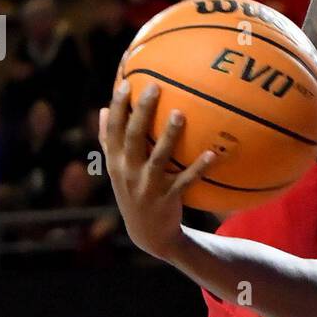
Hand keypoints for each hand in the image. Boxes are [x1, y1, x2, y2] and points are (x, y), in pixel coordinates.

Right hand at [100, 81, 217, 259]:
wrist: (147, 233)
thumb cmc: (133, 192)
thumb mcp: (116, 169)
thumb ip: (108, 141)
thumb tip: (104, 109)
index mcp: (115, 162)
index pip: (113, 130)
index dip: (119, 107)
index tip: (126, 82)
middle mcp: (128, 173)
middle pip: (133, 138)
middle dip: (142, 111)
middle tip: (156, 87)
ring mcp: (147, 186)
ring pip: (158, 157)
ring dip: (169, 136)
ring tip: (180, 114)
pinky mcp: (168, 199)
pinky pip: (185, 181)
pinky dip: (199, 168)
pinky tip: (213, 154)